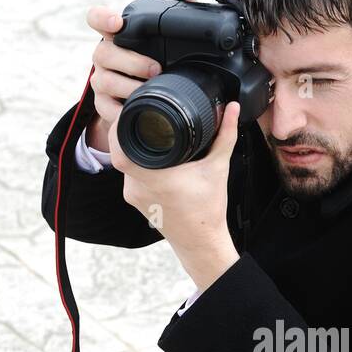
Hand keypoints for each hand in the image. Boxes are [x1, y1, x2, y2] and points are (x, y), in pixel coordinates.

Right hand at [85, 4, 161, 149]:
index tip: (116, 23)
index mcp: (115, 37)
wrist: (140, 97)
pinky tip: (137, 109)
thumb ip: (173, 22)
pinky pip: (107, 108)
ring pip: (105, 81)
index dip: (102, 18)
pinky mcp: (102, 104)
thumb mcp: (161, 44)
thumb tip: (191, 3)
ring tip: (150, 90)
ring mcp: (101, 80)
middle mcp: (104, 56)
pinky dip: (122, 111)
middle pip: (104, 52)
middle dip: (131, 61)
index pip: (97, 19)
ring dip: (130, 86)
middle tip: (156, 69)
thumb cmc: (153, 64)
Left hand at [108, 100, 241, 292]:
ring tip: (150, 137)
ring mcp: (133, 195)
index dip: (120, 126)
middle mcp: (137, 187)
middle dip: (128, 133)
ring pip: (123, 163)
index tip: (131, 112)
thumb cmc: (208, 210)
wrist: (201, 243)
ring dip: (133, 149)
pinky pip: (129, 176)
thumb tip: (232, 108)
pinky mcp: (134, 201)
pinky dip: (138, 165)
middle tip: (142, 118)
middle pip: (119, 151)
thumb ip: (225, 135)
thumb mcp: (218, 167)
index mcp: (154, 176)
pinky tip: (153, 159)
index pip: (119, 145)